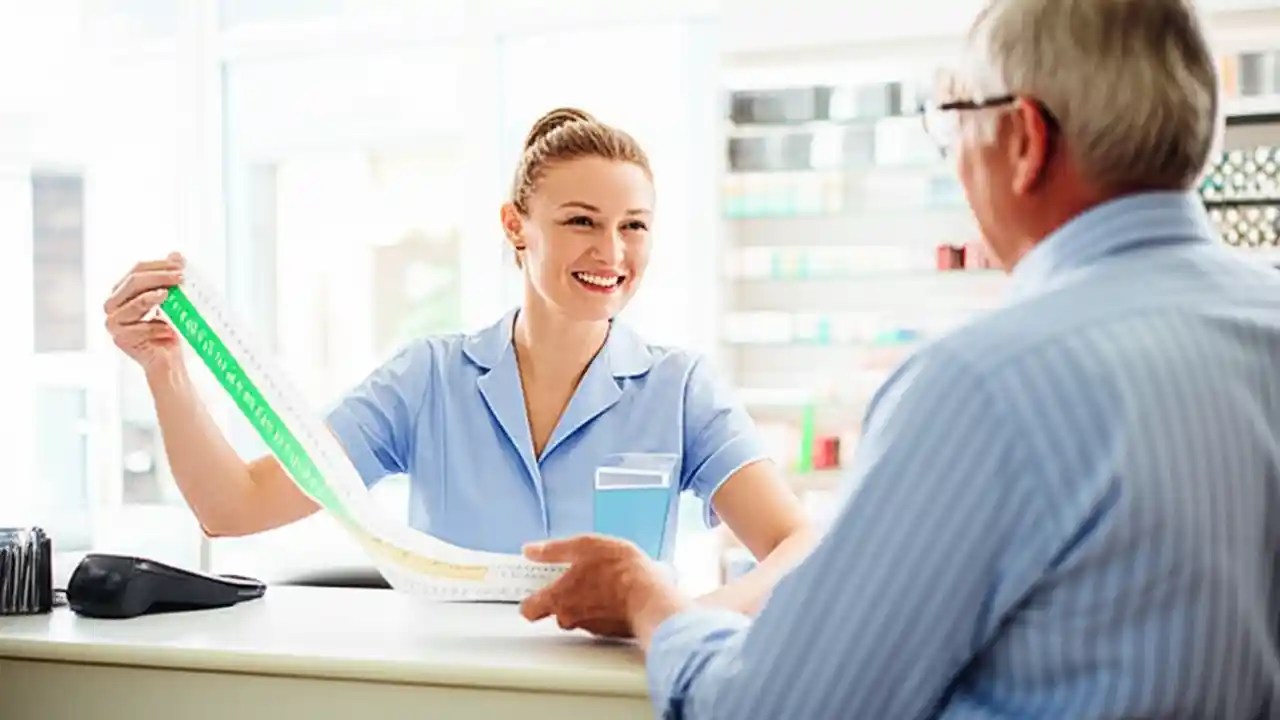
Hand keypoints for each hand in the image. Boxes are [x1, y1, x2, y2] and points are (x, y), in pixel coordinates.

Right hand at [104, 253, 185, 375]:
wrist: (167, 360)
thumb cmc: (168, 329)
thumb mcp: (172, 301)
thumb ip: (170, 278)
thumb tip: (176, 254)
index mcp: (123, 291)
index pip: (137, 270)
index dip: (159, 265)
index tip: (181, 264)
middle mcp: (113, 305)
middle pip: (133, 283)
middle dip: (159, 277)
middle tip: (181, 278)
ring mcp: (114, 323)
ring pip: (134, 304)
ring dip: (154, 298)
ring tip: (170, 295)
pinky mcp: (121, 340)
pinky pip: (139, 328)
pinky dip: (157, 327)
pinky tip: (170, 329)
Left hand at [520, 535, 686, 643]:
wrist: (651, 598)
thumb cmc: (618, 571)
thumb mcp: (585, 546)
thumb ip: (554, 550)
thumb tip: (530, 550)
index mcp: (559, 598)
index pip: (529, 610)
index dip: (530, 600)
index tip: (535, 588)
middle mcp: (571, 618)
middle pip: (556, 612)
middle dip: (564, 598)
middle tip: (577, 580)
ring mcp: (591, 628)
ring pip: (580, 616)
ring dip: (587, 603)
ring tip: (602, 583)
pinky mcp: (611, 632)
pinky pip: (601, 620)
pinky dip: (605, 609)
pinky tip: (617, 594)